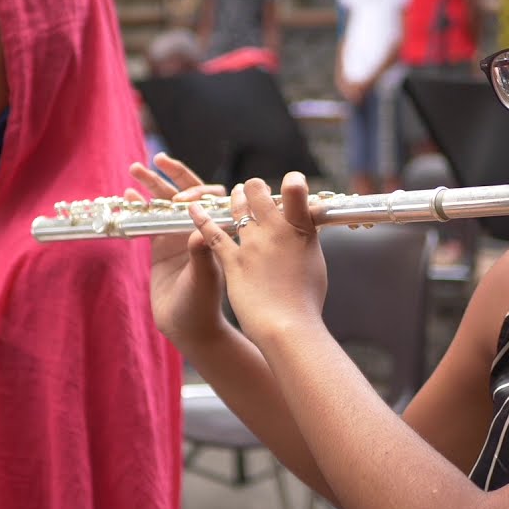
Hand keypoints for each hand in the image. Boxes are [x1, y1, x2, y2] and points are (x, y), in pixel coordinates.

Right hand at [127, 153, 228, 343]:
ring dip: (151, 185)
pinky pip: (150, 220)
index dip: (197, 193)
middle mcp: (198, 229)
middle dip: (172, 174)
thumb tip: (199, 230)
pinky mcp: (161, 246)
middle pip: (185, 192)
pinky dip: (139, 207)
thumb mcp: (205, 278)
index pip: (210, 200)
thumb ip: (201, 254)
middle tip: (157, 159)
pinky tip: (128, 196)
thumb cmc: (204, 304)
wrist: (188, 327)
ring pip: (165, 203)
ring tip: (135, 168)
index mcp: (215, 232)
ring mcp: (178, 236)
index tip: (184, 201)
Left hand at [189, 173, 326, 343]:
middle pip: (261, 195)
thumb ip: (305, 243)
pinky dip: (202, 219)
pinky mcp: (232, 260)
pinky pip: (212, 233)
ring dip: (235, 198)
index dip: (293, 183)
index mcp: (301, 231)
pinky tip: (194, 209)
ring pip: (238, 209)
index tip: (292, 183)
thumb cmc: (306, 301)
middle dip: (256, 188)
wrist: (287, 326)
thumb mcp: (314, 264)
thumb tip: (303, 233)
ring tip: (235, 192)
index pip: (296, 192)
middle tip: (254, 188)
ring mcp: (252, 244)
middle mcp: (276, 231)